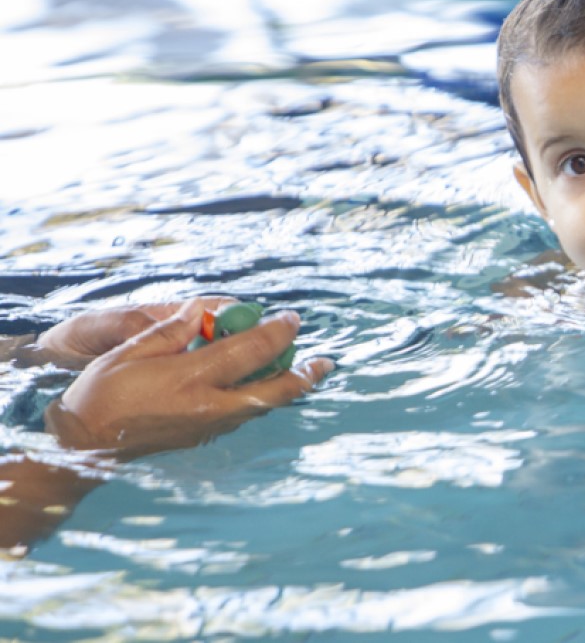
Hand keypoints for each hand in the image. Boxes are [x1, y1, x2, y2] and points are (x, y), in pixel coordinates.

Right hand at [46, 299, 332, 457]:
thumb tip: (202, 311)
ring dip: (285, 387)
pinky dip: (261, 398)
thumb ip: (171, 330)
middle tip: (326, 362)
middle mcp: (209, 405)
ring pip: (262, 405)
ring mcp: (209, 425)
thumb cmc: (102, 393)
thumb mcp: (130, 351)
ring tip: (303, 369)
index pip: (250, 351)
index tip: (293, 319)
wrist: (84, 447)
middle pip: (273, 390)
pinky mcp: (203, 436)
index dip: (277, 333)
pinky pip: (244, 415)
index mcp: (191, 378)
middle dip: (304, 375)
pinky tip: (262, 386)